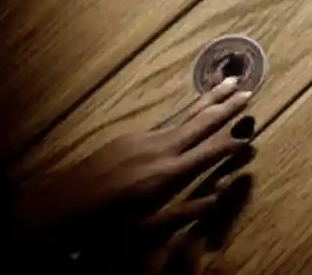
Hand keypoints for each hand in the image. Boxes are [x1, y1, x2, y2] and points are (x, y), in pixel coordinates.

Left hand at [15, 78, 255, 252]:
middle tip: (248, 90)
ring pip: (182, 117)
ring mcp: (141, 140)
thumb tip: (218, 197)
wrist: (59, 207)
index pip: (208, 153)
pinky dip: (184, 115)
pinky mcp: (127, 138)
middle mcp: (157, 150)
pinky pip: (164, 124)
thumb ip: (185, 212)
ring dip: (207, 102)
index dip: (232, 143)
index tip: (251, 135)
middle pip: (199, 123)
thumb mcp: (148, 228)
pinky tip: (192, 112)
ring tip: (228, 84)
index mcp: (166, 174)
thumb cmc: (106, 226)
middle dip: (225, 106)